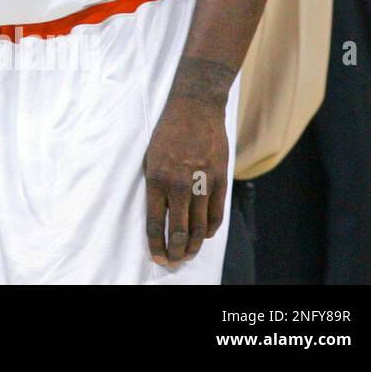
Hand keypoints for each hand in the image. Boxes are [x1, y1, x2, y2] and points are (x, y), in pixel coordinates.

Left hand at [143, 96, 229, 267]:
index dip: (156, 245)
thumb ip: (155, 185)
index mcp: (156, 179)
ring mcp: (201, 183)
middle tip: (173, 262)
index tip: (157, 258)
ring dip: (193, 245)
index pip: (154, 222)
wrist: (194, 108)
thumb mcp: (150, 157)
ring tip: (187, 255)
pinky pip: (216, 214)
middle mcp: (178, 184)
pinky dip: (209, 229)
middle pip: (178, 230)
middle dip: (175, 252)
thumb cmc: (167, 132)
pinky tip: (203, 235)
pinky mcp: (220, 180)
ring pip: (198, 226)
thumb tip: (158, 213)